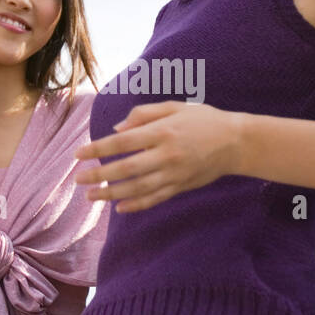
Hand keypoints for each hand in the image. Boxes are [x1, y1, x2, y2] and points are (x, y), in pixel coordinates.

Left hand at [74, 101, 245, 212]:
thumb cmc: (203, 119)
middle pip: (126, 169)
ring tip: (91, 197)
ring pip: (138, 189)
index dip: (98, 149)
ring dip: (111, 194)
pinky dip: (136, 205)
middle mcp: (167, 155)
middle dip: (99, 176)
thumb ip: (144, 114)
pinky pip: (155, 199)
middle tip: (78, 180)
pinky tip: (119, 208)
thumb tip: (116, 129)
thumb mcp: (175, 107)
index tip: (78, 155)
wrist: (236, 142)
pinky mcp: (181, 186)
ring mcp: (174, 174)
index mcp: (163, 131)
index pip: (122, 142)